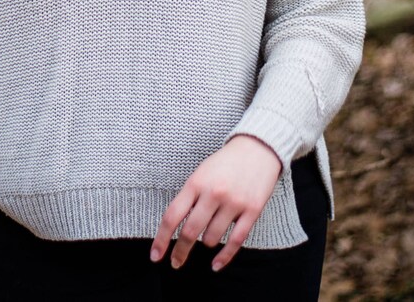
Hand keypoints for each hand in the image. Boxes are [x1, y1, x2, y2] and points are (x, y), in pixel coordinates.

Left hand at [150, 134, 281, 272]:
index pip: (172, 216)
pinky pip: (236, 241)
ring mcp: (234, 202)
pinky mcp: (252, 210)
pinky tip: (215, 265)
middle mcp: (213, 193)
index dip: (161, 239)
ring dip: (206, 244)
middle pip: (190, 232)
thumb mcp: (200, 174)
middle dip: (180, 251)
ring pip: (212, 238)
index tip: (156, 256)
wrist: (257, 148)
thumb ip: (189, 198)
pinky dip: (224, 257)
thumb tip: (174, 229)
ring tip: (207, 239)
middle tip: (176, 263)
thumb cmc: (224, 164)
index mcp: (196, 183)